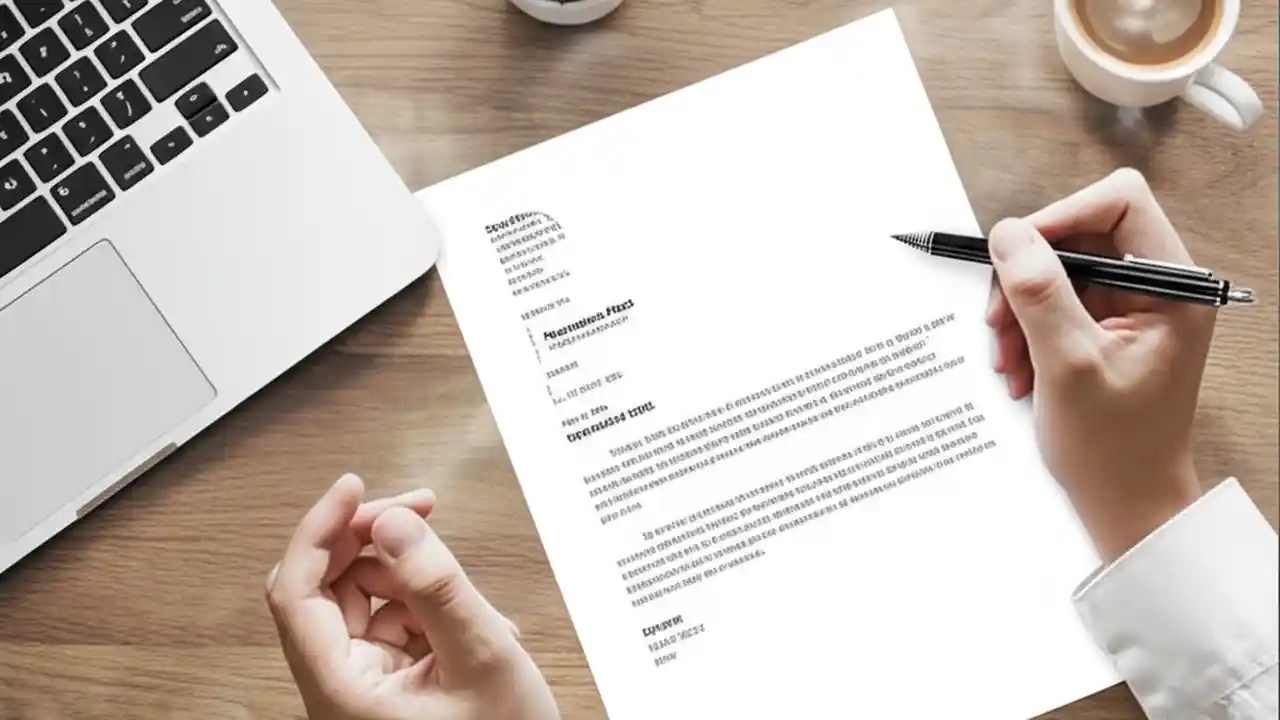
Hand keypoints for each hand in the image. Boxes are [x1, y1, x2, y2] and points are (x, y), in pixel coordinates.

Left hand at [266, 474, 559, 719]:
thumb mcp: (483, 658)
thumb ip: (437, 586)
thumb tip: (392, 521)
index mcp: (341, 692)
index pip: (295, 591)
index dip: (319, 528)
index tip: (354, 485)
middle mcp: (338, 690)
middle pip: (325, 587)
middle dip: (374, 541)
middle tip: (421, 510)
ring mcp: (359, 689)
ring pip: (361, 600)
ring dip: (411, 577)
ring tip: (468, 591)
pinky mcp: (384, 687)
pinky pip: (389, 624)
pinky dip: (428, 608)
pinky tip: (474, 622)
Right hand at [986, 169, 1214, 561]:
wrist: (1125, 501)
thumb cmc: (1115, 449)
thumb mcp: (1069, 365)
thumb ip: (1040, 293)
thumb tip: (1008, 233)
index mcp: (1174, 288)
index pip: (1120, 203)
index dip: (1062, 216)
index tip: (1017, 252)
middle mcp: (1157, 288)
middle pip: (1079, 233)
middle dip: (1029, 275)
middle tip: (1000, 320)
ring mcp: (1129, 307)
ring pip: (1057, 268)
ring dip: (1020, 308)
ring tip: (1008, 357)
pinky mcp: (1103, 326)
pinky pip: (1052, 301)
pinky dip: (1025, 328)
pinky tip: (1018, 365)